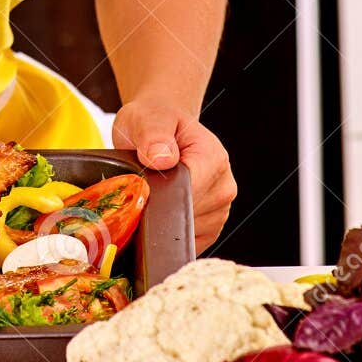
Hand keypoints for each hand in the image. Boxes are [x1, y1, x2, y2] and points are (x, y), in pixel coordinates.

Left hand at [112, 97, 236, 254]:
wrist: (162, 126)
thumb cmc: (154, 121)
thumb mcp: (147, 118)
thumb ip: (153, 135)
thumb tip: (161, 159)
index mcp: (213, 157)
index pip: (187, 193)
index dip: (159, 197)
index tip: (138, 191)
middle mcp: (223, 185)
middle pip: (185, 215)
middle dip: (157, 209)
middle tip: (139, 189)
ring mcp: (220, 209)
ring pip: (186, 233)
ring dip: (163, 221)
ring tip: (153, 194)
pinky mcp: (211, 226)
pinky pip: (189, 243)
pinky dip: (169, 234)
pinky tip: (160, 212)